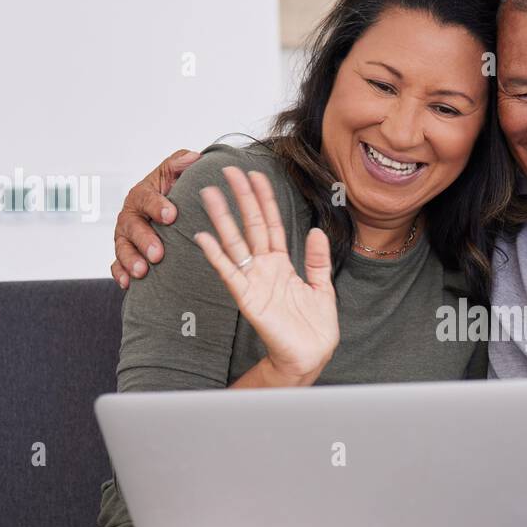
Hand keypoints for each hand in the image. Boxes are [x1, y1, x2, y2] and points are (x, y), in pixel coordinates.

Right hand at [110, 149, 200, 287]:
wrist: (167, 212)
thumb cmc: (172, 192)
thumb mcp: (175, 175)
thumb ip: (180, 164)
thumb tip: (192, 157)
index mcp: (142, 194)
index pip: (147, 198)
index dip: (157, 206)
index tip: (171, 215)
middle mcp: (130, 216)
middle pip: (132, 227)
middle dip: (144, 240)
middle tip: (158, 253)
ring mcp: (124, 237)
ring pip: (122, 248)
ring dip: (130, 260)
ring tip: (142, 272)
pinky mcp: (124, 255)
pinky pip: (116, 265)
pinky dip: (120, 274)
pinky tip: (128, 284)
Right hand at [193, 166, 338, 385]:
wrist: (310, 356)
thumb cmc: (314, 328)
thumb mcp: (322, 287)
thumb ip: (317, 260)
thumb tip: (315, 231)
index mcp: (282, 264)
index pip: (271, 223)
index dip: (264, 199)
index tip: (256, 175)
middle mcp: (265, 268)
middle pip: (250, 225)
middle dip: (241, 198)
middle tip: (229, 171)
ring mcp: (254, 281)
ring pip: (235, 243)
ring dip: (222, 218)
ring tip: (210, 194)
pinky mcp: (247, 298)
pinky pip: (229, 272)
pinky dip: (216, 255)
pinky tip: (203, 237)